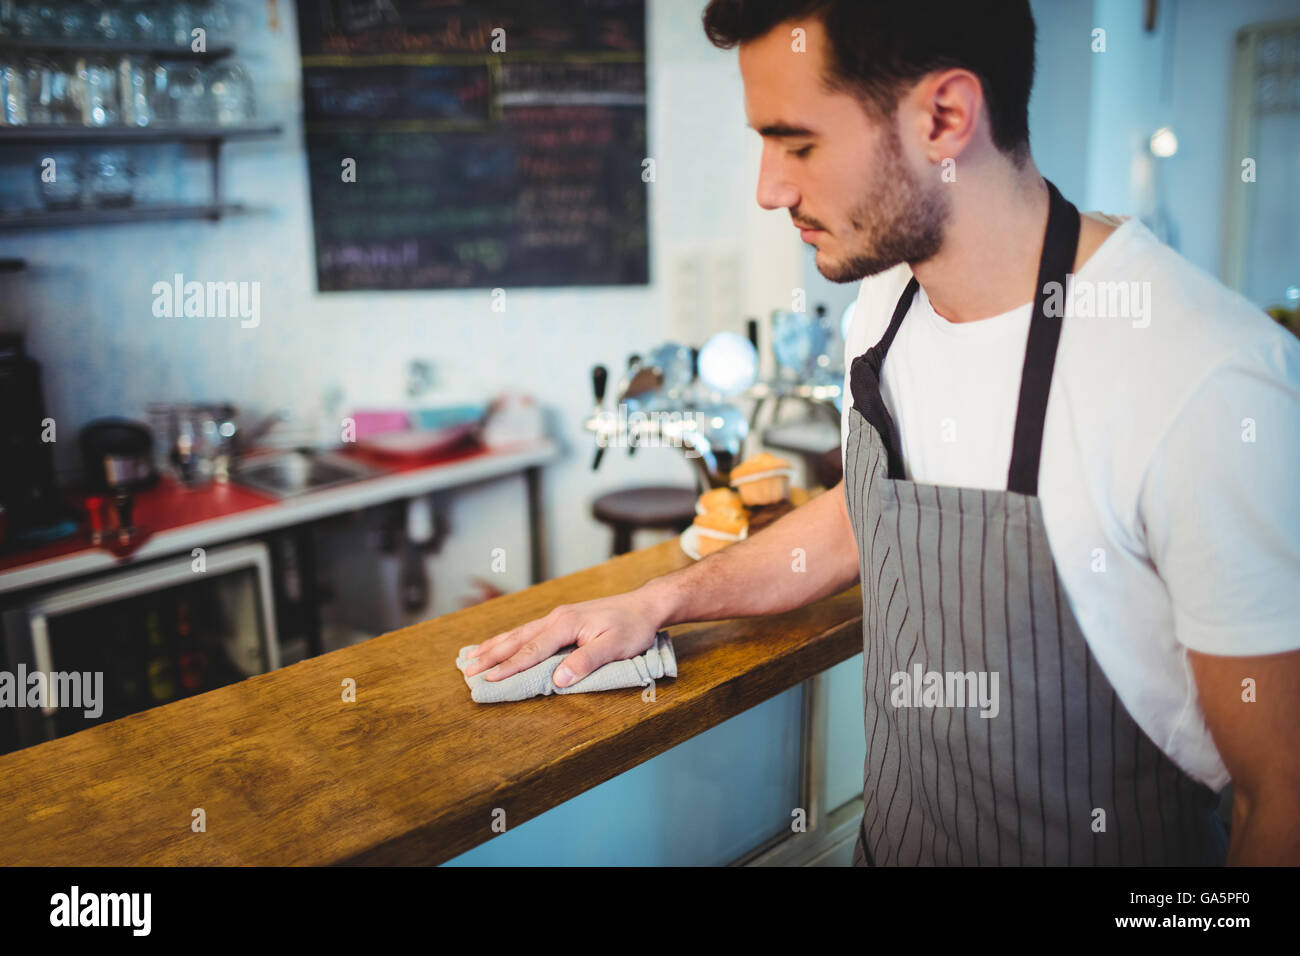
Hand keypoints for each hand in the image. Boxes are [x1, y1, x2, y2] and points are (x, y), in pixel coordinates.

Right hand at [462, 588, 667, 687]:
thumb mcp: (614, 646)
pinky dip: (510, 639)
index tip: (489, 679)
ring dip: (495, 645)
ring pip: (519, 633)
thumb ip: (586, 662)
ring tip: (471, 656)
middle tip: (467, 670)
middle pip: (517, 639)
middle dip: (491, 655)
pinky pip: (529, 631)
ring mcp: (557, 617)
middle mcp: (556, 618)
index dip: (510, 667)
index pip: (532, 650)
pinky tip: (500, 644)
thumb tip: (558, 680)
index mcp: (566, 624)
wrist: (644, 606)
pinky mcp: (562, 621)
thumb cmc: (632, 627)